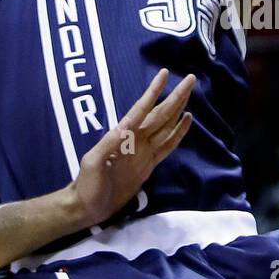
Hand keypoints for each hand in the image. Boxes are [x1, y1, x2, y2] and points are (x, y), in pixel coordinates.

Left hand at [69, 69, 194, 230]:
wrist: (90, 205)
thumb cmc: (88, 183)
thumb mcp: (94, 162)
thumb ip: (109, 144)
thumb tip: (127, 125)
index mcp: (123, 134)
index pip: (142, 108)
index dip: (154, 91)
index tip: (165, 73)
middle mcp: (136, 138)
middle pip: (160, 113)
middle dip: (175, 96)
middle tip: (191, 78)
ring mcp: (144, 150)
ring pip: (166, 125)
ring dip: (178, 108)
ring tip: (189, 93)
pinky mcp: (150, 163)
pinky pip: (168, 144)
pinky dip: (178, 132)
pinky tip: (186, 120)